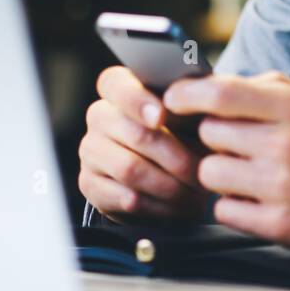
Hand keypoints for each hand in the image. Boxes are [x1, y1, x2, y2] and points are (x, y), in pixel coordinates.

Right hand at [78, 66, 209, 221]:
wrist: (163, 179)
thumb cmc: (181, 136)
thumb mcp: (189, 116)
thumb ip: (188, 107)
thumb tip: (196, 108)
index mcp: (119, 88)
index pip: (116, 84)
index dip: (138, 101)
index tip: (161, 117)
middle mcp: (99, 115)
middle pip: (136, 134)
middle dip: (177, 158)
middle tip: (200, 172)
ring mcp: (90, 150)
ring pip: (130, 169)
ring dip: (169, 185)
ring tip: (194, 193)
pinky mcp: (89, 184)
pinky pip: (125, 197)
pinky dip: (157, 205)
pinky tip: (175, 206)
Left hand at [163, 72, 289, 258]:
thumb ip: (276, 90)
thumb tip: (223, 82)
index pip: (221, 92)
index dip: (186, 94)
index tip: (174, 99)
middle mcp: (286, 144)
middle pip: (209, 133)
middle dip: (214, 139)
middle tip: (234, 146)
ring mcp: (281, 187)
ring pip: (210, 173)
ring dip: (221, 174)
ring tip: (248, 176)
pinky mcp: (279, 225)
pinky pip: (224, 210)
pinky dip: (234, 206)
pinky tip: (259, 201)